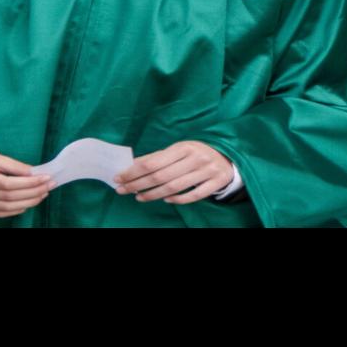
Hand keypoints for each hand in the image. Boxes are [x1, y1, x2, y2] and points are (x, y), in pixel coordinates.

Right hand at [0, 152, 51, 217]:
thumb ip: (15, 166)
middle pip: (7, 197)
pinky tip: (27, 203)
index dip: (28, 183)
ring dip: (27, 203)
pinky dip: (15, 210)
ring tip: (41, 195)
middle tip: (48, 187)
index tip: (46, 178)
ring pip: (4, 208)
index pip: (6, 183)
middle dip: (32, 193)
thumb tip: (36, 174)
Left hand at [115, 141, 234, 204]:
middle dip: (138, 185)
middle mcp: (196, 158)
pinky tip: (166, 199)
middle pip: (161, 176)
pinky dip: (177, 199)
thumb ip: (156, 157)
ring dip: (153, 194)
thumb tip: (131, 165)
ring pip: (175, 187)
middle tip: (123, 190)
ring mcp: (207, 171)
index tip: (118, 178)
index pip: (152, 162)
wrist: (228, 156)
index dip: (133, 172)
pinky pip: (194, 196)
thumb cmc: (196, 153)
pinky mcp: (217, 182)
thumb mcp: (178, 150)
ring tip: (139, 197)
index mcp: (183, 147)